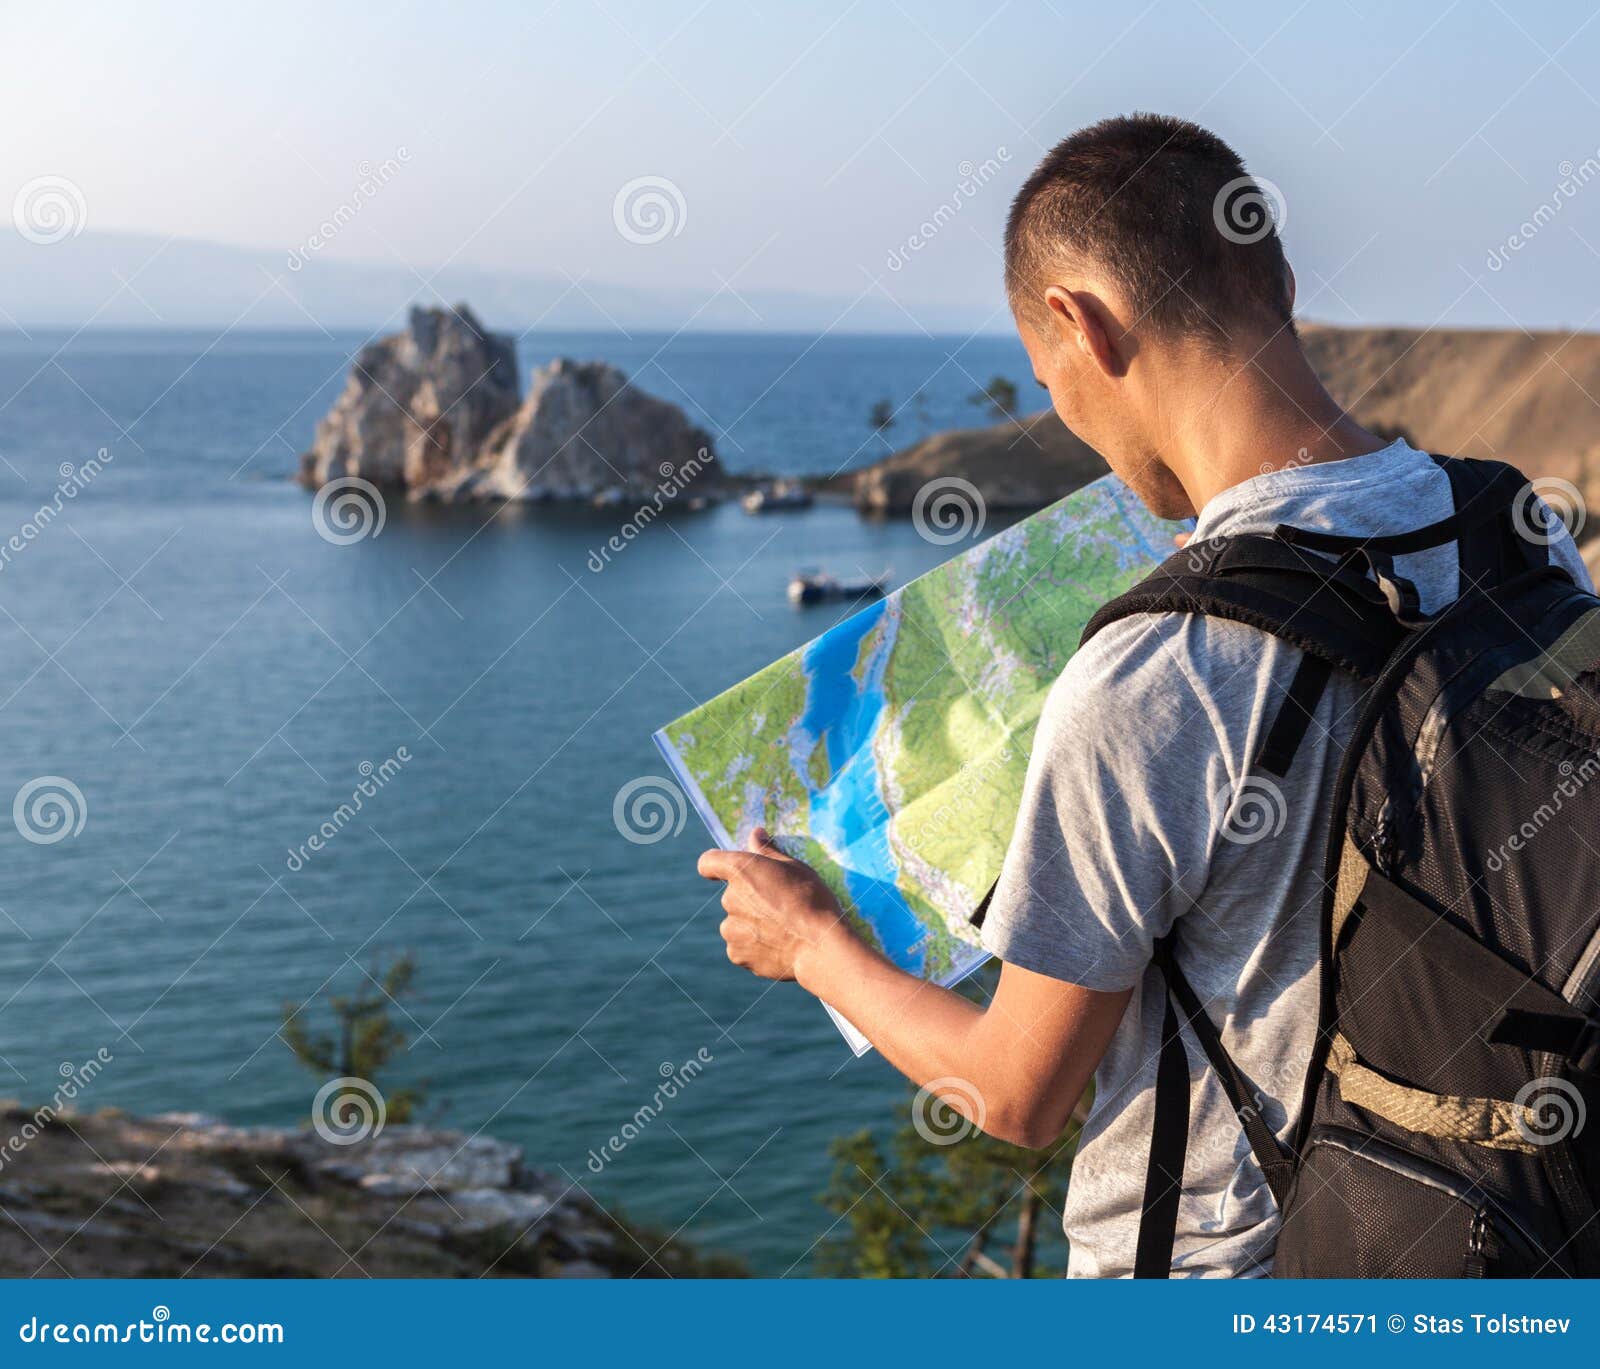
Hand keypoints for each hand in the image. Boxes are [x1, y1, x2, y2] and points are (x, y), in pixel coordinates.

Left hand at [697, 827, 845, 981]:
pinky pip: (741, 946)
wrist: (821, 946)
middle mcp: (729, 898)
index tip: (728, 871)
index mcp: (740, 870)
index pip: (708, 862)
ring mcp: (731, 928)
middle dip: (749, 899)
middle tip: (779, 907)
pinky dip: (754, 946)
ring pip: (736, 923)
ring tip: (781, 931)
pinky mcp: (737, 954)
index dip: (716, 865)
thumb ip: (768, 851)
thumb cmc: (812, 900)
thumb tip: (755, 834)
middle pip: (731, 895)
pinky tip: (778, 946)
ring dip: (751, 924)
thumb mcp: (795, 867)